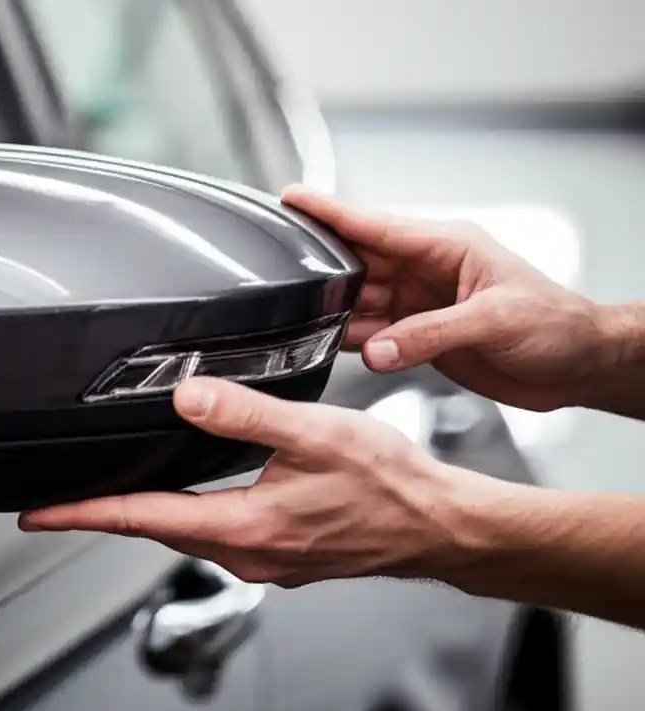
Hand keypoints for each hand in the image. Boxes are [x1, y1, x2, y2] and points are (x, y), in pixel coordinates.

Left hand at [19, 377, 492, 587]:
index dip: (81, 514)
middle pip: (152, 530)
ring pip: (182, 534)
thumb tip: (188, 399)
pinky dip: (183, 515)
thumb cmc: (391, 486)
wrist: (441, 524)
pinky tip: (185, 498)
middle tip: (58, 503)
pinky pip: (213, 535)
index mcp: (245, 526)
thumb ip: (246, 414)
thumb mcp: (315, 434)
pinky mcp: (280, 554)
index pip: (139, 518)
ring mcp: (263, 559)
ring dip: (142, 515)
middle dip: (101, 514)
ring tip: (105, 498)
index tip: (37, 513)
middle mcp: (247, 553)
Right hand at [282, 185, 625, 411]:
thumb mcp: (494, 321)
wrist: (579, 366)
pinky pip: (371, 336)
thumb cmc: (556, 326)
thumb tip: (379, 349)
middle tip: (278, 269)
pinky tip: (327, 344)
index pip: (376, 225)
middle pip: (358, 262)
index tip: (291, 197)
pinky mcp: (418, 338)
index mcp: (446, 247)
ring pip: (359, 301)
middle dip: (321, 265)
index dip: (330, 212)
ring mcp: (419, 305)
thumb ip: (430, 335)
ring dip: (333, 311)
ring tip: (298, 317)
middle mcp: (426, 271)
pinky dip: (350, 342)